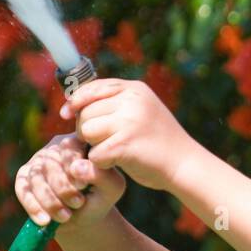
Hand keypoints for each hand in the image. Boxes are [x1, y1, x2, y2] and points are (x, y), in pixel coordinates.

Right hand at [15, 134, 125, 227]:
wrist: (82, 219)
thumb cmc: (99, 198)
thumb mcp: (111, 189)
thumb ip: (102, 176)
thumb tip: (77, 167)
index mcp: (80, 143)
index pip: (70, 145)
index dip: (72, 163)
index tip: (83, 186)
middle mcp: (56, 148)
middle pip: (51, 162)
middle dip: (63, 187)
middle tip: (77, 204)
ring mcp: (38, 161)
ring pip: (36, 177)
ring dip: (50, 200)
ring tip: (65, 217)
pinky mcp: (24, 178)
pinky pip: (23, 189)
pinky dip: (33, 206)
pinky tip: (44, 220)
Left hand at [60, 77, 196, 192]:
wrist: (185, 163)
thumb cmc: (159, 140)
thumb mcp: (142, 110)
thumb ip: (116, 102)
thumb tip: (75, 100)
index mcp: (135, 89)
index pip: (93, 87)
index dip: (76, 100)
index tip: (66, 112)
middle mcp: (132, 101)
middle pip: (86, 112)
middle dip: (86, 128)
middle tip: (100, 141)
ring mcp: (129, 121)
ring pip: (86, 131)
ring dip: (93, 145)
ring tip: (111, 151)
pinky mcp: (126, 144)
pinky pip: (95, 153)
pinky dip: (101, 162)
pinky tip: (115, 163)